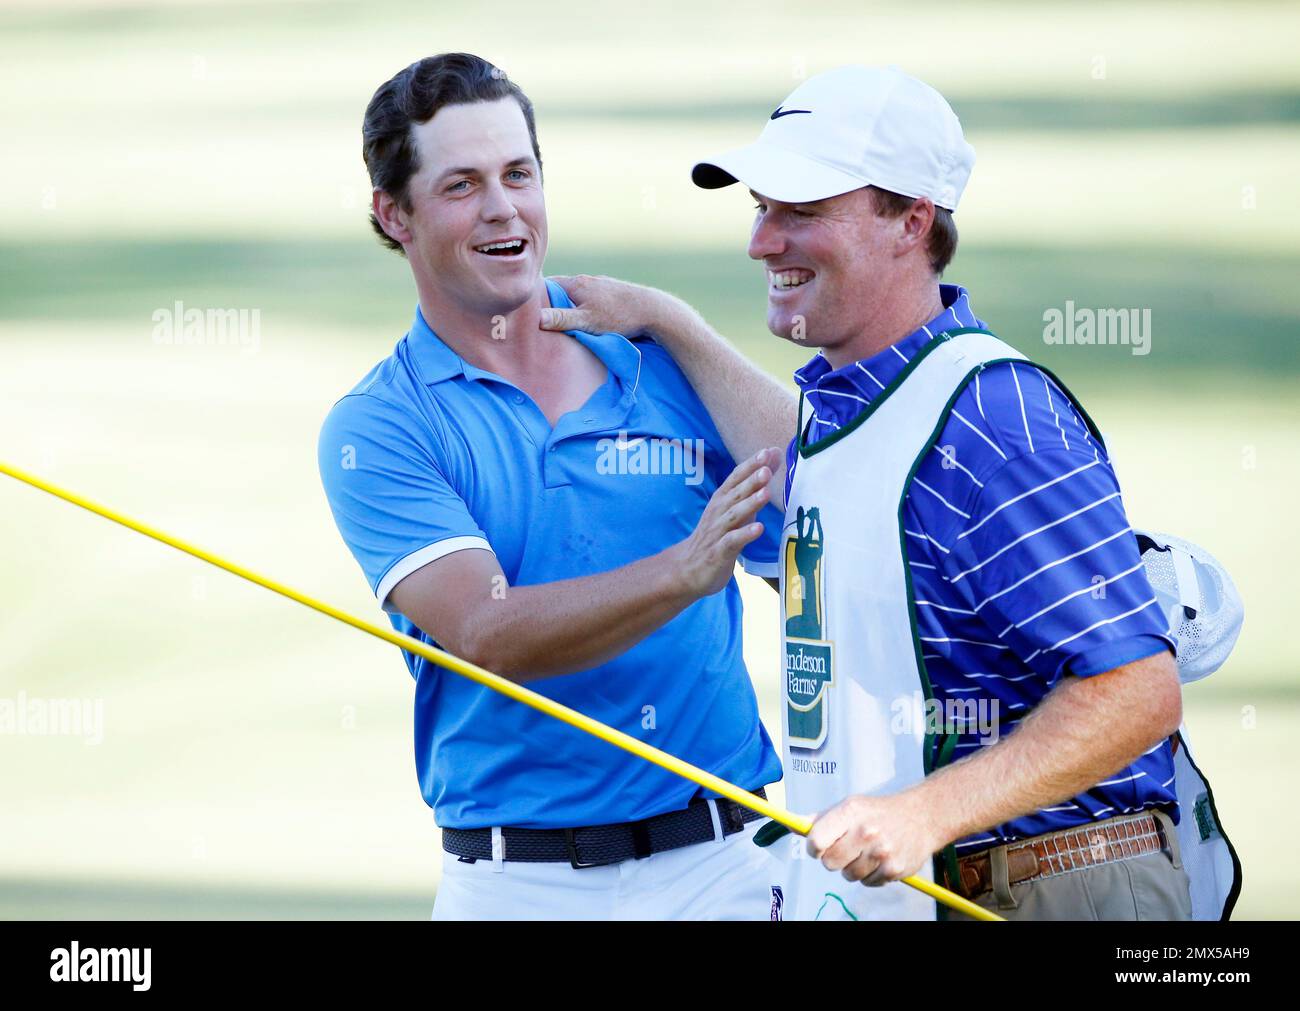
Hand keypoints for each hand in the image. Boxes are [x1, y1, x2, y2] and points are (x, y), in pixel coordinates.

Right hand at [540, 274, 686, 338]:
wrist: (653, 310)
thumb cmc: (619, 317)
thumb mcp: (587, 322)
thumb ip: (562, 319)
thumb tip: (537, 318)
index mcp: (576, 284)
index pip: (546, 285)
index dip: (535, 297)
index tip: (526, 311)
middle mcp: (587, 280)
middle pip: (560, 290)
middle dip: (550, 303)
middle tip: (541, 320)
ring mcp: (600, 285)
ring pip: (576, 295)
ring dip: (568, 306)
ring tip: (562, 322)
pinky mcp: (610, 293)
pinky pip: (589, 299)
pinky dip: (583, 307)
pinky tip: (585, 319)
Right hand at [668, 447, 779, 597]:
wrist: (689, 568)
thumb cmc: (718, 534)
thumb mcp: (737, 507)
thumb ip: (755, 485)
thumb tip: (774, 457)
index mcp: (722, 500)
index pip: (736, 478)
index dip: (750, 465)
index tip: (767, 451)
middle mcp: (718, 512)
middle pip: (735, 493)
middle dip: (751, 480)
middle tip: (766, 468)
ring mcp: (717, 532)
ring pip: (734, 515)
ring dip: (750, 503)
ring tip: (766, 493)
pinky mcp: (718, 552)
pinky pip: (732, 541)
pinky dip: (745, 534)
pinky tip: (759, 528)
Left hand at [806, 791, 940, 886]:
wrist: (921, 817)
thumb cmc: (877, 812)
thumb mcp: (848, 806)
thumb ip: (818, 819)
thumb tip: (790, 825)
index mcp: (850, 812)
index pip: (816, 840)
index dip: (813, 847)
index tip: (818, 846)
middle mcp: (865, 831)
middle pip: (829, 862)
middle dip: (834, 858)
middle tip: (848, 847)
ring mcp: (881, 851)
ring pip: (848, 875)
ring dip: (853, 867)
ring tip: (867, 852)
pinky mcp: (893, 869)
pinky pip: (867, 883)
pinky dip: (871, 875)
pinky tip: (880, 859)